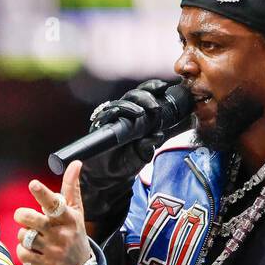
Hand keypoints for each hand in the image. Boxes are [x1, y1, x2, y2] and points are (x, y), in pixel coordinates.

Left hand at [14, 160, 93, 264]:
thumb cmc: (75, 232)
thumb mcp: (76, 210)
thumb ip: (72, 187)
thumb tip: (75, 163)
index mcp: (68, 218)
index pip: (54, 204)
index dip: (42, 194)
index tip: (33, 184)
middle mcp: (61, 234)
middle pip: (31, 219)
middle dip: (22, 215)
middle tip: (24, 216)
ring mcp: (52, 251)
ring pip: (23, 236)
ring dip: (24, 234)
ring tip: (35, 236)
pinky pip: (22, 253)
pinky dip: (23, 250)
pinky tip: (33, 249)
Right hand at [80, 79, 171, 223]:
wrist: (107, 177)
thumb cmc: (126, 162)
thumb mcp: (143, 155)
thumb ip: (150, 145)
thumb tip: (158, 135)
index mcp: (138, 116)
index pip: (145, 96)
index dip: (153, 88)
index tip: (165, 87)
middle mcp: (124, 114)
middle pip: (133, 95)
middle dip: (145, 96)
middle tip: (155, 107)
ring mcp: (111, 119)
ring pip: (119, 103)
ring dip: (130, 106)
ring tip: (141, 113)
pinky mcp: (99, 127)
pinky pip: (104, 116)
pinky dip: (112, 113)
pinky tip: (117, 113)